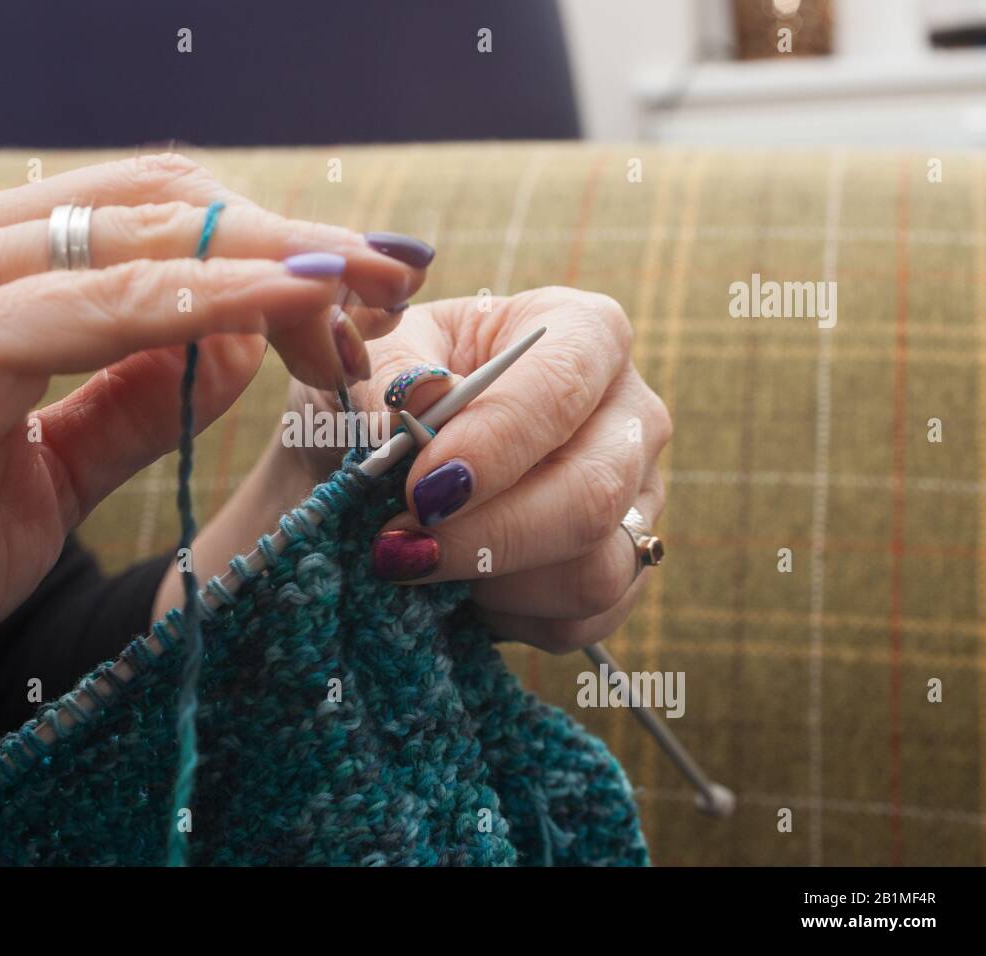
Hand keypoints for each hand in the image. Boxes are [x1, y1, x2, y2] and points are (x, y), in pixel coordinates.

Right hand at [0, 153, 428, 764]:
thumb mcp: (40, 469)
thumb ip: (130, 396)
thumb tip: (235, 343)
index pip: (147, 215)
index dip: (261, 239)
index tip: (360, 282)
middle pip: (162, 202)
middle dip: (291, 237)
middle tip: (399, 275)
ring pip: (146, 235)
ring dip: (274, 258)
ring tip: (373, 289)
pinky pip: (106, 305)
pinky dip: (211, 299)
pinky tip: (293, 303)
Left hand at [286, 287, 670, 651]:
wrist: (375, 471)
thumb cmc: (382, 399)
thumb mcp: (370, 365)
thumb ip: (391, 375)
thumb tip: (423, 398)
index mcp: (580, 332)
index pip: (565, 382)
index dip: (496, 442)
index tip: (422, 488)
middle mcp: (629, 413)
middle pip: (593, 491)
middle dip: (487, 534)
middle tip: (399, 546)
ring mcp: (636, 497)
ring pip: (597, 569)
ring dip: (493, 583)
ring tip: (422, 562)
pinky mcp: (622, 568)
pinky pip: (585, 621)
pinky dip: (510, 618)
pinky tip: (460, 590)